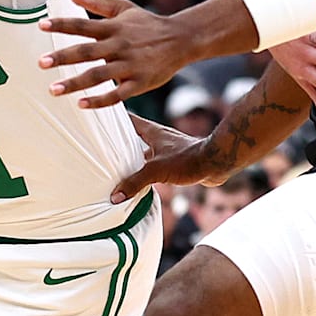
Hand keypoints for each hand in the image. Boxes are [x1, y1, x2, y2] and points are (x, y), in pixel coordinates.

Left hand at [37, 0, 190, 108]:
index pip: (83, 25)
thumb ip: (97, 2)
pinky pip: (117, 94)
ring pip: (98, 76)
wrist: (182, 39)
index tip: (41, 25)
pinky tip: (82, 104)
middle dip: (63, 57)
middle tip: (41, 62)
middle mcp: (119, 45)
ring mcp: (130, 65)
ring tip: (53, 89)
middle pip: (87, 51)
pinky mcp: (140, 83)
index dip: (62, 24)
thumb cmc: (148, 23)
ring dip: (75, 83)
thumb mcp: (124, 8)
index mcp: (114, 27)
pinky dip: (100, 100)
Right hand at [110, 115, 229, 203]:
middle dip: (119, 144)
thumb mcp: (156, 170)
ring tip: (117, 168)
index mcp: (151, 132)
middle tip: (102, 149)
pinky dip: (145, 172)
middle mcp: (158, 139)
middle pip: (133, 138)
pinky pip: (154, 165)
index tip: (100, 119)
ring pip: (144, 154)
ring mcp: (166, 150)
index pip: (128, 120)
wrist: (216, 163)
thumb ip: (135, 182)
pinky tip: (140, 182)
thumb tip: (115, 196)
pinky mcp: (174, 162)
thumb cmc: (187, 159)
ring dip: (133, 160)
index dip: (114, 119)